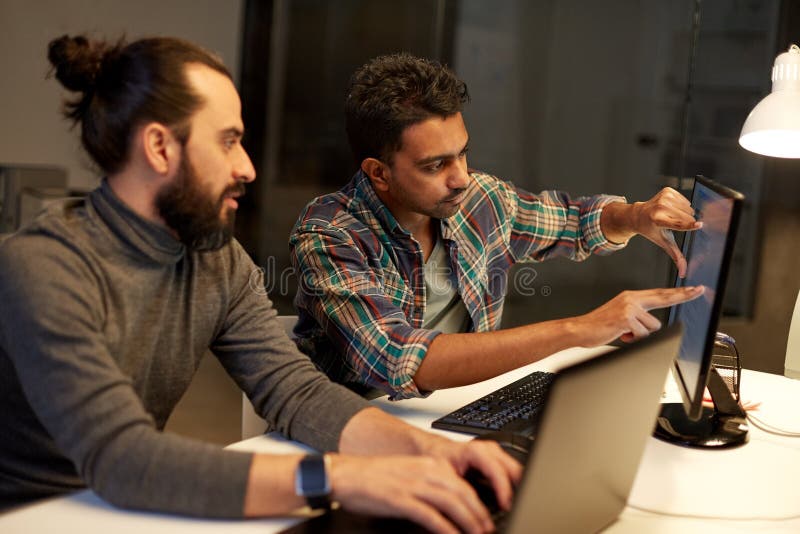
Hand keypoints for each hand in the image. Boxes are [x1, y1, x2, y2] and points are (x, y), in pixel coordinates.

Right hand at [328, 454, 495, 533]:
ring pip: (451, 503)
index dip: (478, 501)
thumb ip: (430, 483)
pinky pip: (429, 515)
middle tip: (487, 529)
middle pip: (462, 492)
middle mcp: (424, 471)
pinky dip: (445, 528)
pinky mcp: (400, 500)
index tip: (485, 516)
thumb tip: (450, 502)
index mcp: (429, 464)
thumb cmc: (374, 477)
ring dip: (469, 521)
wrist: (346, 474)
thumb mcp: (409, 473)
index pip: (463, 482)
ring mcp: (412, 485)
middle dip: (479, 513)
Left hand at [422, 437, 522, 511]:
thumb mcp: (446, 475)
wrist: (437, 449)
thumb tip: (467, 509)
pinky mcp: (498, 459)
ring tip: (512, 506)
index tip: (506, 505)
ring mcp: (495, 453)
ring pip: (515, 470)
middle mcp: (489, 449)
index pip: (497, 469)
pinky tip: (508, 499)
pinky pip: (511, 472)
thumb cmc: (440, 459)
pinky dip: (512, 485)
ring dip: (515, 488)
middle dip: (516, 489)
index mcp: (476, 451)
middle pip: (513, 468)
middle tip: (515, 508)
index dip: (503, 489)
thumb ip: (459, 489)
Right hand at [570, 286, 703, 345]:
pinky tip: (622, 335)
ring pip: (653, 326)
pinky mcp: (626, 318)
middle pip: (664, 297)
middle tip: (699, 290)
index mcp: (630, 297)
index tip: (693, 289)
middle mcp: (631, 298)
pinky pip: (643, 334)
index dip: (677, 292)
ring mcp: (629, 307)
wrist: (580, 329)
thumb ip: (638, 317)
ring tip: (626, 334)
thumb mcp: (621, 316)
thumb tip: (652, 327)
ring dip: (642, 335)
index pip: (659, 294)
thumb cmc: (599, 325)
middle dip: (683, 294)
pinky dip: (634, 339)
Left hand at [602, 188, 701, 276]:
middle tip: (673, 224)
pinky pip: (686, 200)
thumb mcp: (663, 242)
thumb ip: (675, 256)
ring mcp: (664, 197)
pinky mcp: (667, 190)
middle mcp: (660, 207)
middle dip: (687, 221)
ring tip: (671, 216)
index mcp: (658, 220)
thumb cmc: (652, 230)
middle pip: (688, 216)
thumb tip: (683, 273)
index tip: (700, 224)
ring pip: (688, 208)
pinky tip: (671, 209)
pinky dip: (682, 205)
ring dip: (684, 214)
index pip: (678, 224)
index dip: (690, 225)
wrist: (639, 215)